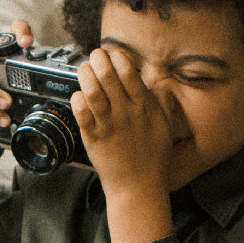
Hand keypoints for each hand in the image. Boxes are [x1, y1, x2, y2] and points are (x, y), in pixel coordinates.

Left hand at [71, 47, 173, 242]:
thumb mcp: (166, 127)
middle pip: (107, 76)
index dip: (118, 57)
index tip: (113, 54)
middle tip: (95, 56)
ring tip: (84, 69)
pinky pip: (81, 114)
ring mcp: (108, 126)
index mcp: (144, 108)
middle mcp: (125, 114)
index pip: (129, 72)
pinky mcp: (93, 139)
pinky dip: (77, 100)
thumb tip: (158, 83)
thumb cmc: (152, 158)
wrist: (138, 188)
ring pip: (92, 91)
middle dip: (98, 59)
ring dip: (85, 75)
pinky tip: (79, 96)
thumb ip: (163, 102)